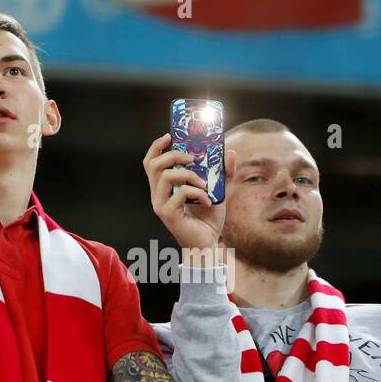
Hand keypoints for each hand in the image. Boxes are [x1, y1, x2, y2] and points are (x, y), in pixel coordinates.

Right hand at [143, 134, 236, 254]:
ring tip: (204, 183)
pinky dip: (198, 193)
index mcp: (164, 187)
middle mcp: (158, 194)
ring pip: (166, 176)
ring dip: (189, 175)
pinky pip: (180, 193)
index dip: (156, 147)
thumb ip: (222, 173)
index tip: (169, 136)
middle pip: (154, 165)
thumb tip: (230, 153)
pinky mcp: (168, 214)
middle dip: (173, 155)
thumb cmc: (208, 220)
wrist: (208, 245)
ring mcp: (160, 204)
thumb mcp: (218, 191)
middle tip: (192, 158)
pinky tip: (207, 202)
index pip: (150, 162)